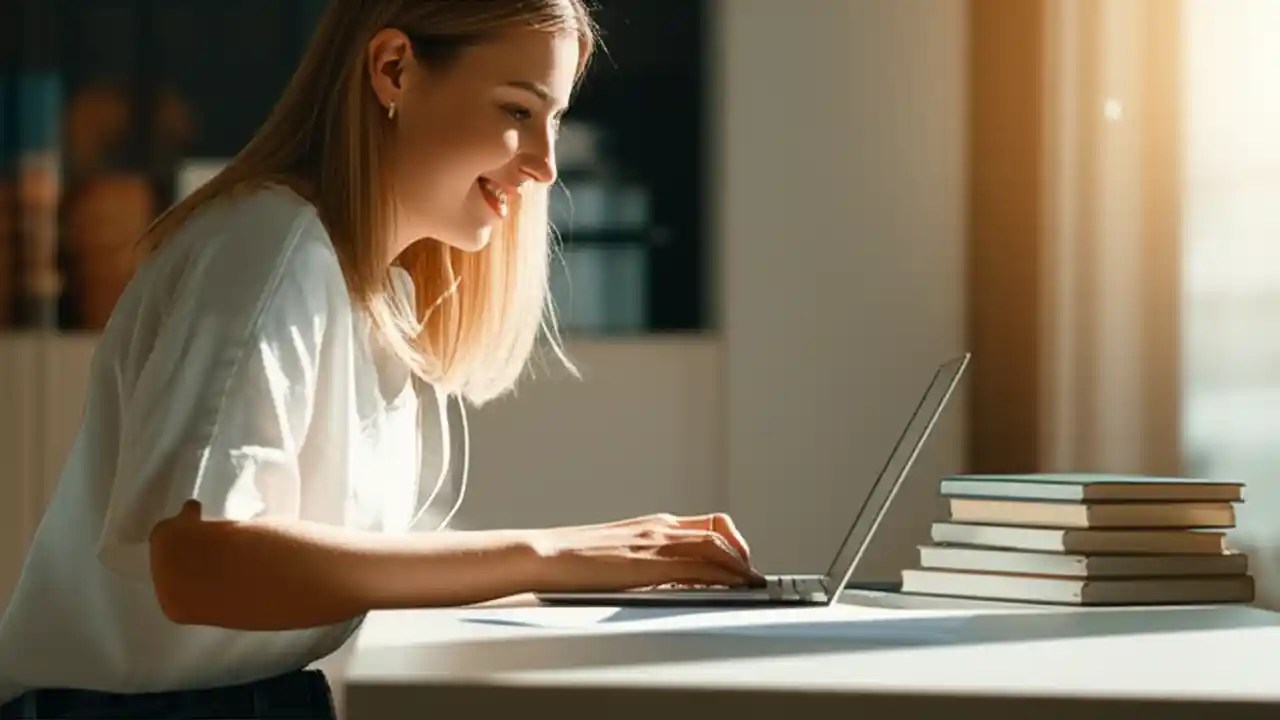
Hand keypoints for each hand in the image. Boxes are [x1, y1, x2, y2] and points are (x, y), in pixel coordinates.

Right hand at [528, 513, 765, 592]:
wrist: (546, 554)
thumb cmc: (571, 558)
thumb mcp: (615, 553)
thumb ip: (640, 559)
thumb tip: (660, 578)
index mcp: (651, 524)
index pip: (705, 526)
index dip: (730, 543)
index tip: (740, 563)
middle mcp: (659, 527)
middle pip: (718, 532)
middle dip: (741, 554)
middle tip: (749, 578)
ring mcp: (656, 542)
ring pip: (715, 547)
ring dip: (739, 567)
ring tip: (751, 586)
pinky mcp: (651, 562)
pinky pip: (699, 567)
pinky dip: (723, 576)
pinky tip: (732, 589)